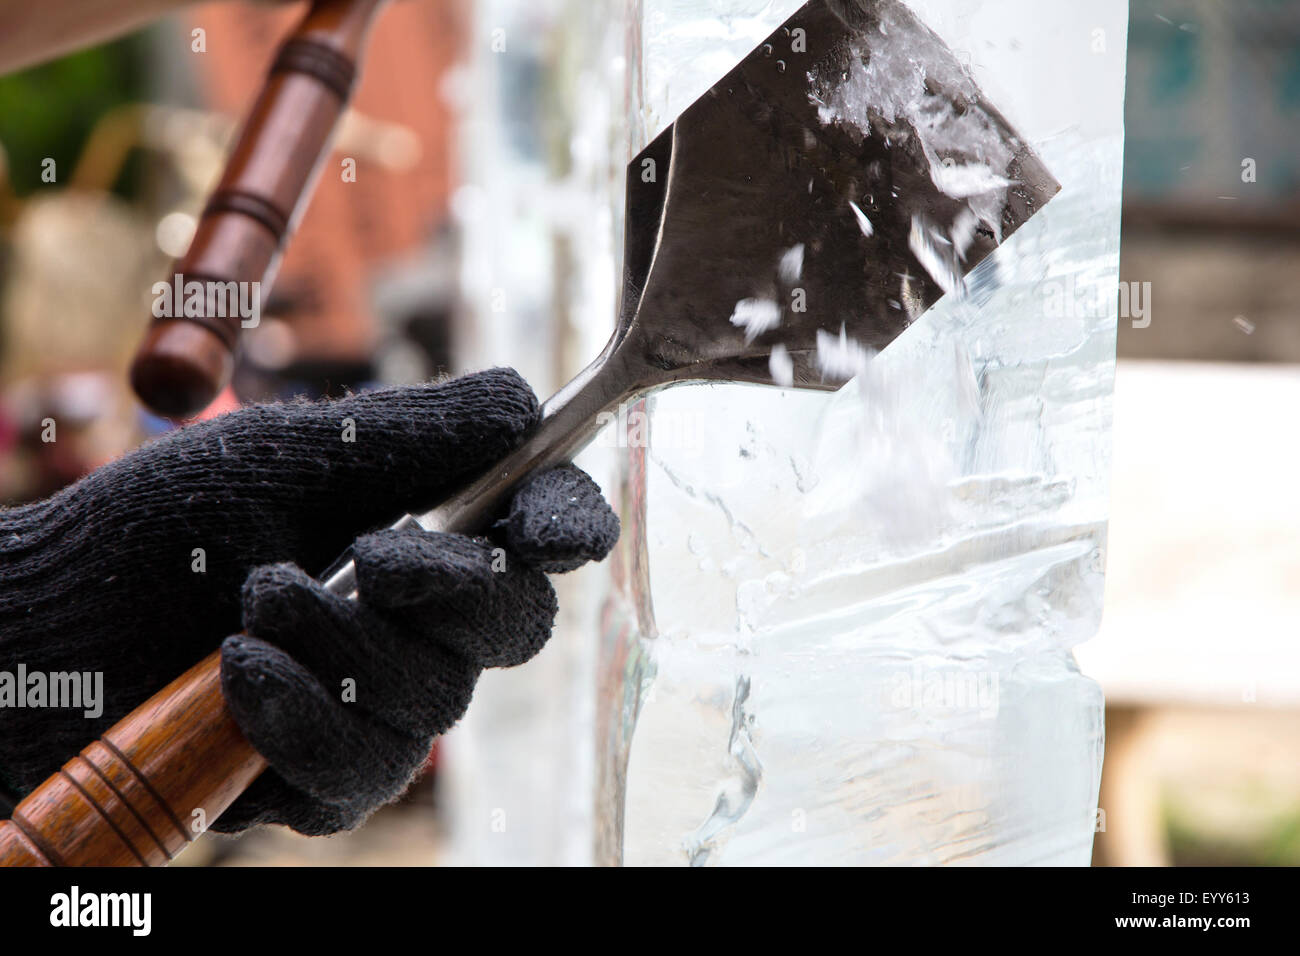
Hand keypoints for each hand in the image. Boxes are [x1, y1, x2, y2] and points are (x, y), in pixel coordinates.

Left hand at [0, 368, 618, 833]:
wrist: (54, 625)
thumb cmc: (164, 526)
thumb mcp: (289, 454)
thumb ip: (414, 433)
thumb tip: (525, 401)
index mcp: (426, 528)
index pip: (538, 529)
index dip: (566, 524)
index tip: (554, 532)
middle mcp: (422, 621)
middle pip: (515, 621)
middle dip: (450, 588)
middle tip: (370, 558)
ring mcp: (381, 704)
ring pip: (437, 699)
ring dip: (339, 646)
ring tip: (249, 605)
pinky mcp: (330, 777)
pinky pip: (364, 772)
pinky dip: (298, 716)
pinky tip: (236, 677)